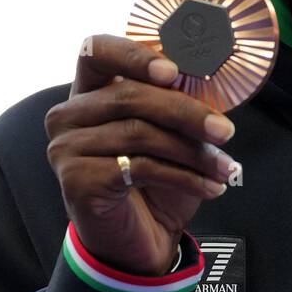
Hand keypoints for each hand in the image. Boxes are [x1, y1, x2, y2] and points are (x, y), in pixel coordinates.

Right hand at [44, 34, 238, 275]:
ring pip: (139, 133)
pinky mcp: (76, 180)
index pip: (96, 50)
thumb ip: (177, 100)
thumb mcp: (168, 133)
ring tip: (225, 166)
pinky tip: (210, 186)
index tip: (173, 71)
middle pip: (129, 95)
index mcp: (88, 90)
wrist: (138, 240)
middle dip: (187, 112)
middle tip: (225, 131)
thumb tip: (211, 78)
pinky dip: (184, 176)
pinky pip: (140, 167)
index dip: (133, 55)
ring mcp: (66, 148)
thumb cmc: (154, 180)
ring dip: (193, 152)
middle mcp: (68, 115)